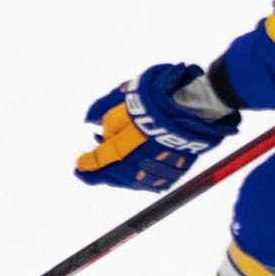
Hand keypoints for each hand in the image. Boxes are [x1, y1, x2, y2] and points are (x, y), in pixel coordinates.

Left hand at [75, 63, 239, 191]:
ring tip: (111, 173)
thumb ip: (103, 108)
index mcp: (126, 139)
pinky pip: (156, 181)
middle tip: (90, 172)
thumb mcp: (125, 95)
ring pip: (136, 180)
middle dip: (102, 174)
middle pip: (117, 174)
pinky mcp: (178, 167)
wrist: (196, 101)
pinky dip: (142, 179)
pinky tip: (136, 174)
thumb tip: (89, 120)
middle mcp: (142, 156)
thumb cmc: (158, 94)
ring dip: (121, 178)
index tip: (78, 167)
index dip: (88, 164)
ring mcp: (161, 164)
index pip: (102, 158)